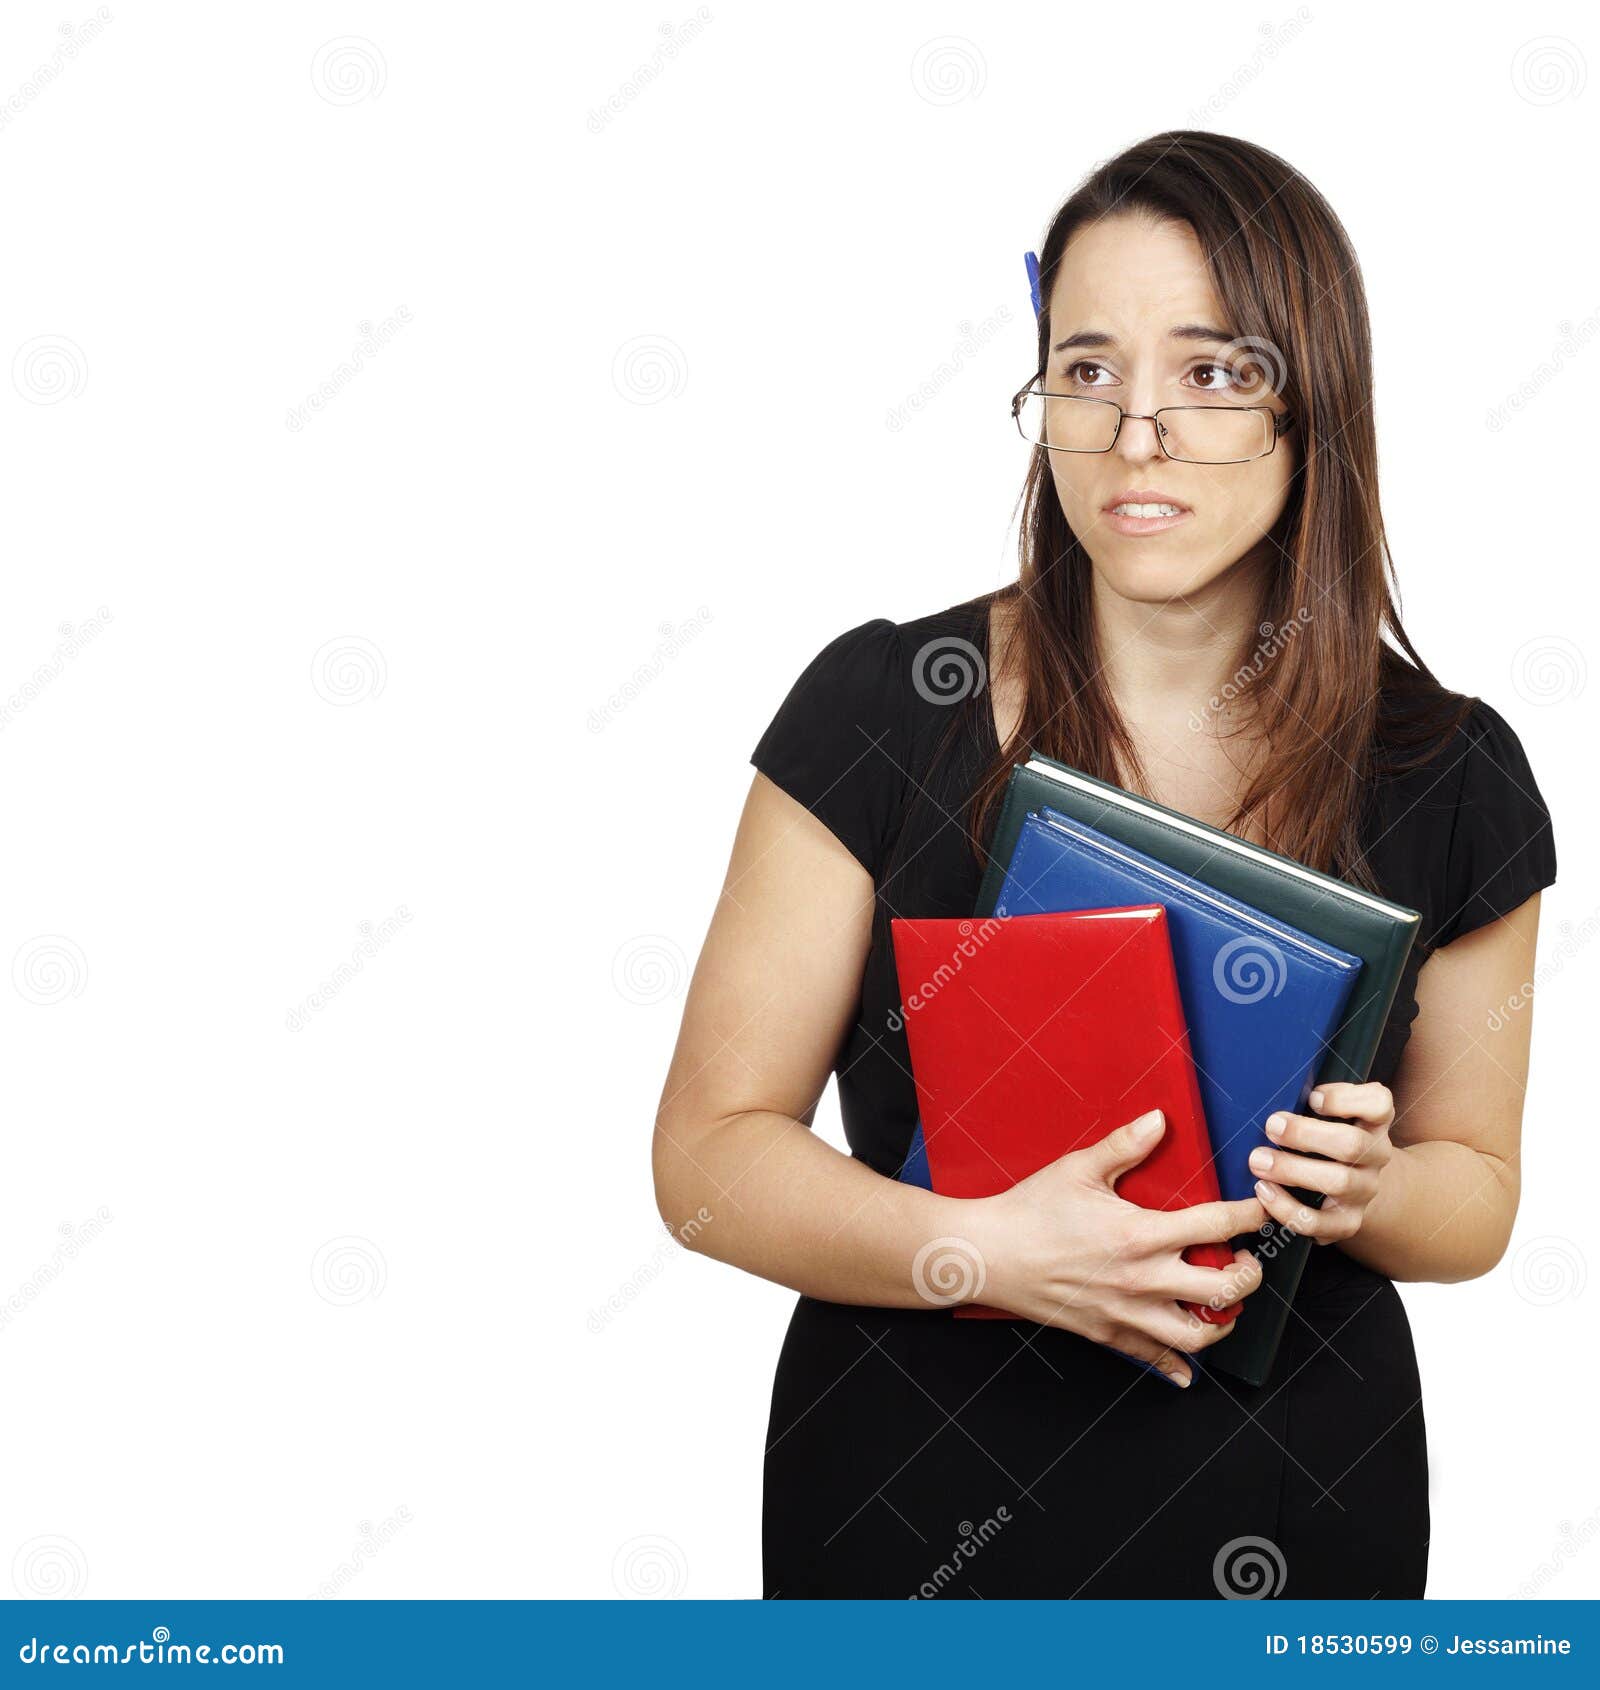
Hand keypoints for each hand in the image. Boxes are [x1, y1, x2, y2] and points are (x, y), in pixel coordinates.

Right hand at [970, 1109, 1266, 1387]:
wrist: (989, 1255)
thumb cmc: (1031, 1209)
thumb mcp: (1079, 1168)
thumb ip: (1125, 1145)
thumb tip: (1160, 1119)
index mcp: (1140, 1234)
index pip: (1217, 1226)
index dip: (1250, 1215)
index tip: (1261, 1208)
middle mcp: (1143, 1279)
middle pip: (1226, 1290)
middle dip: (1250, 1273)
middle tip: (1247, 1258)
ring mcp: (1127, 1312)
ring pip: (1200, 1334)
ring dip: (1225, 1319)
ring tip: (1224, 1300)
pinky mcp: (1109, 1333)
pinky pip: (1155, 1358)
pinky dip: (1177, 1366)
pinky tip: (1188, 1367)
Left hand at [1247, 1080, 1395, 1244]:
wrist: (1356, 1186)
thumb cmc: (1329, 1137)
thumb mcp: (1330, 1114)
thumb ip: (1312, 1102)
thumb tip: (1271, 1090)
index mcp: (1373, 1121)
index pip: (1378, 1103)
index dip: (1346, 1099)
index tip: (1312, 1097)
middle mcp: (1375, 1155)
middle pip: (1351, 1144)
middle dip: (1306, 1135)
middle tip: (1271, 1127)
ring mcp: (1364, 1190)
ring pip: (1339, 1182)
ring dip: (1293, 1170)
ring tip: (1257, 1161)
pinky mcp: (1347, 1222)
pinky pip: (1320, 1222)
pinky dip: (1288, 1208)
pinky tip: (1264, 1192)